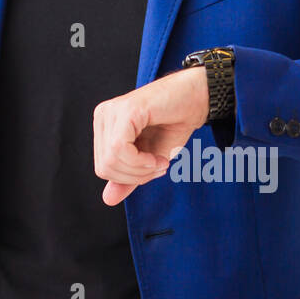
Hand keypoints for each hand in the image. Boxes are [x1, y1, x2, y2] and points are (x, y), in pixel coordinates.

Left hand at [93, 66, 208, 206]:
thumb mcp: (149, 160)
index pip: (102, 168)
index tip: (153, 169)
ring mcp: (112, 111)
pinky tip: (157, 157)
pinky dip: (141, 162)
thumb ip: (128, 178)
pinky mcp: (125, 110)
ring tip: (159, 161)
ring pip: (111, 160)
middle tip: (158, 166)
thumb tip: (107, 199)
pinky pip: (120, 149)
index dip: (129, 178)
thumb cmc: (175, 124)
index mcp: (105, 126)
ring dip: (141, 170)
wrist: (197, 100)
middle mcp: (103, 116)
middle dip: (135, 176)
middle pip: (105, 167)